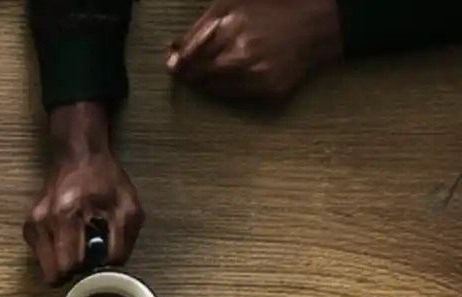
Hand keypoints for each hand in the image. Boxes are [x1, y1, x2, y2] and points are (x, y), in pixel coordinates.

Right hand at [25, 103, 142, 284]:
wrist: (78, 156)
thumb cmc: (104, 179)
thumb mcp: (127, 207)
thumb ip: (121, 242)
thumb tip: (110, 268)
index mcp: (65, 215)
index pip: (68, 266)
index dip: (85, 271)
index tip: (97, 263)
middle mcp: (42, 222)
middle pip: (52, 273)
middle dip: (72, 271)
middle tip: (89, 256)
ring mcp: (32, 225)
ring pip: (45, 267)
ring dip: (64, 263)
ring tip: (80, 244)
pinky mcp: (29, 227)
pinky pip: (42, 256)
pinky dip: (57, 253)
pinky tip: (69, 237)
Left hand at [167, 0, 342, 99]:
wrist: (318, 25)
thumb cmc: (273, 8)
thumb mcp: (232, 3)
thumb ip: (198, 27)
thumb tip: (171, 50)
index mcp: (229, 28)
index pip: (187, 57)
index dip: (177, 62)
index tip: (173, 64)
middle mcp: (240, 55)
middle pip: (197, 75)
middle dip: (189, 72)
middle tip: (187, 69)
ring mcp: (255, 76)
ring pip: (212, 88)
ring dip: (205, 81)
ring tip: (213, 69)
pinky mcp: (269, 91)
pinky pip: (233, 95)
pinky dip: (225, 88)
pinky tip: (231, 75)